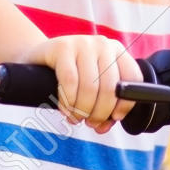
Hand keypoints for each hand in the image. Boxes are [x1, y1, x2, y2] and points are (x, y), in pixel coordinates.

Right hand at [22, 35, 142, 133]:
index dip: (126, 103)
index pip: (133, 78)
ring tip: (75, 118)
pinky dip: (68, 102)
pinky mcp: (62, 47)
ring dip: (82, 111)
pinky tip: (64, 109)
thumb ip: (103, 107)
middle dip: (100, 113)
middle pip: (110, 88)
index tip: (113, 118)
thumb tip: (104, 126)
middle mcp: (103, 44)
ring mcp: (83, 43)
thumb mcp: (92, 88)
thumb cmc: (70, 76)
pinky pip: (69, 82)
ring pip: (90, 88)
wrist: (37, 58)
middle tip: (89, 123)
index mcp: (117, 51)